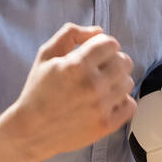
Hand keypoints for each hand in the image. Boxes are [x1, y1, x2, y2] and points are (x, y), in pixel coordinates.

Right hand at [9, 23, 136, 161]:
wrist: (31, 131)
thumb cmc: (37, 91)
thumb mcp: (46, 55)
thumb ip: (70, 34)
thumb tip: (99, 31)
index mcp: (77, 65)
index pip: (111, 44)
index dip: (104, 45)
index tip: (96, 53)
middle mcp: (92, 85)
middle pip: (124, 62)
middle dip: (113, 61)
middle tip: (100, 69)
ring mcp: (101, 107)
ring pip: (128, 82)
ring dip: (117, 81)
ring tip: (101, 87)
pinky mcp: (106, 125)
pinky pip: (130, 105)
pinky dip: (122, 102)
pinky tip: (107, 102)